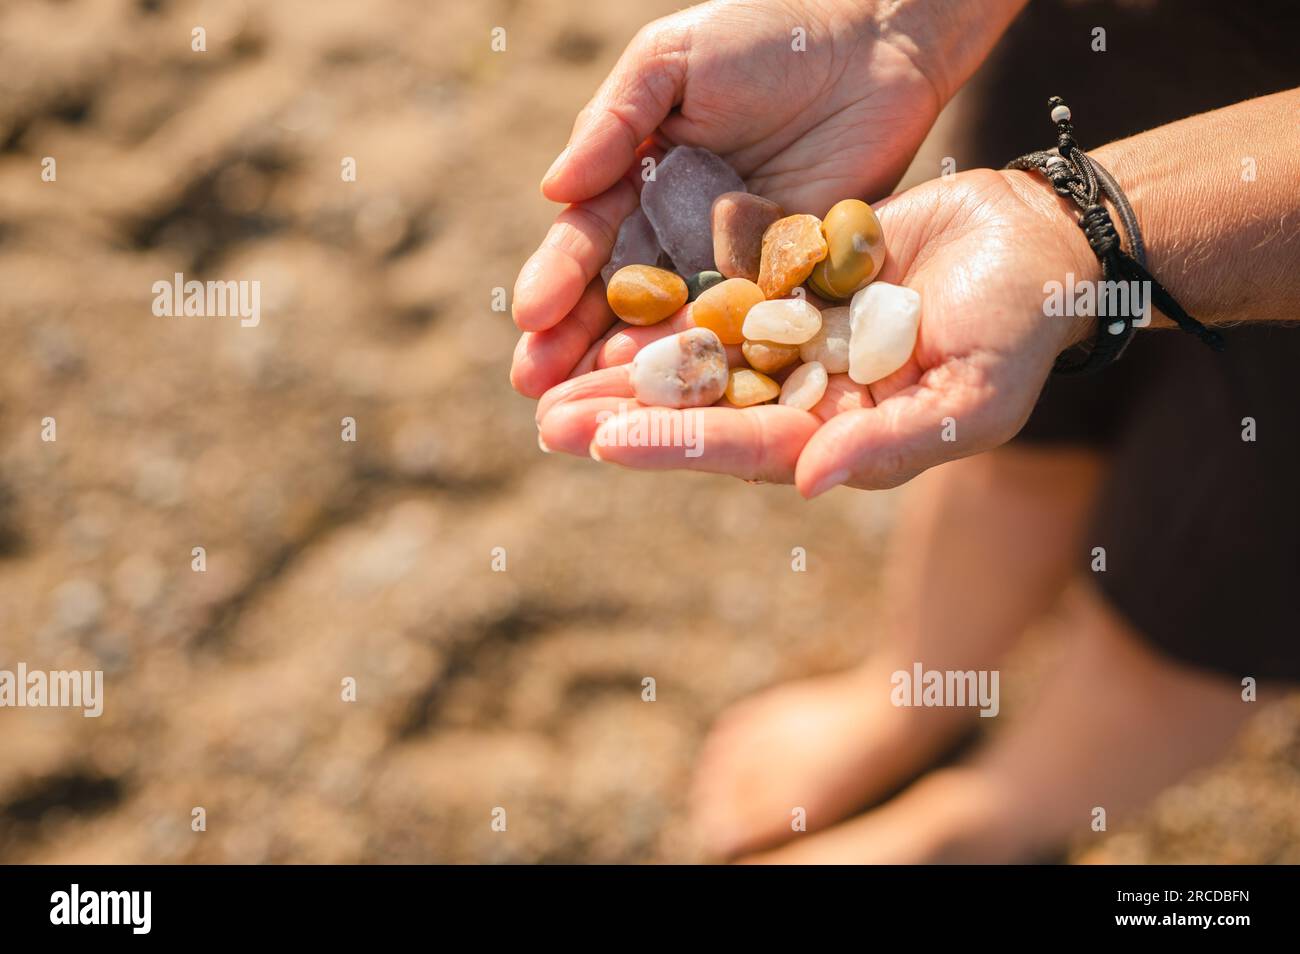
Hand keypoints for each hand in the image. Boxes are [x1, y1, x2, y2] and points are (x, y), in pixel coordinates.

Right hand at [510, 0, 987, 397]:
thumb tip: (552, 191)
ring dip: (636, 368)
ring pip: (676, 325)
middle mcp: (674, 232)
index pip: (588, 241)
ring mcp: (730, 263)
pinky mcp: (788, 280)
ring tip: (596, 409)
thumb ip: (613, 123)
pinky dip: (719, 360)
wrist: (874, 40)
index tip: (531, 316)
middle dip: (575, 345)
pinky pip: (749, 325)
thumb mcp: (671, 63)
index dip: (557, 279)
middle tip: (536, 390)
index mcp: (635, 182)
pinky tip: (689, 395)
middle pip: (619, 300)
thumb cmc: (762, 33)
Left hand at [535, 169, 1097, 495]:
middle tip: (548, 423)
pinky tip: (605, 310)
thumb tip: (808, 481)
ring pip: (696, 362)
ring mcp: (792, 345)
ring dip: (628, 372)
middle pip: (704, 412)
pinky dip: (662, 309)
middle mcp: (806, 400)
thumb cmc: (1020, 327)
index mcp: (842, 439)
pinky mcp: (787, 291)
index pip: (749, 447)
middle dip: (628, 419)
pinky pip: (713, 301)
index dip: (679, 444)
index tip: (605, 441)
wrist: (1035, 238)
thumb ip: (892, 441)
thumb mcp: (971, 395)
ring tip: (550, 381)